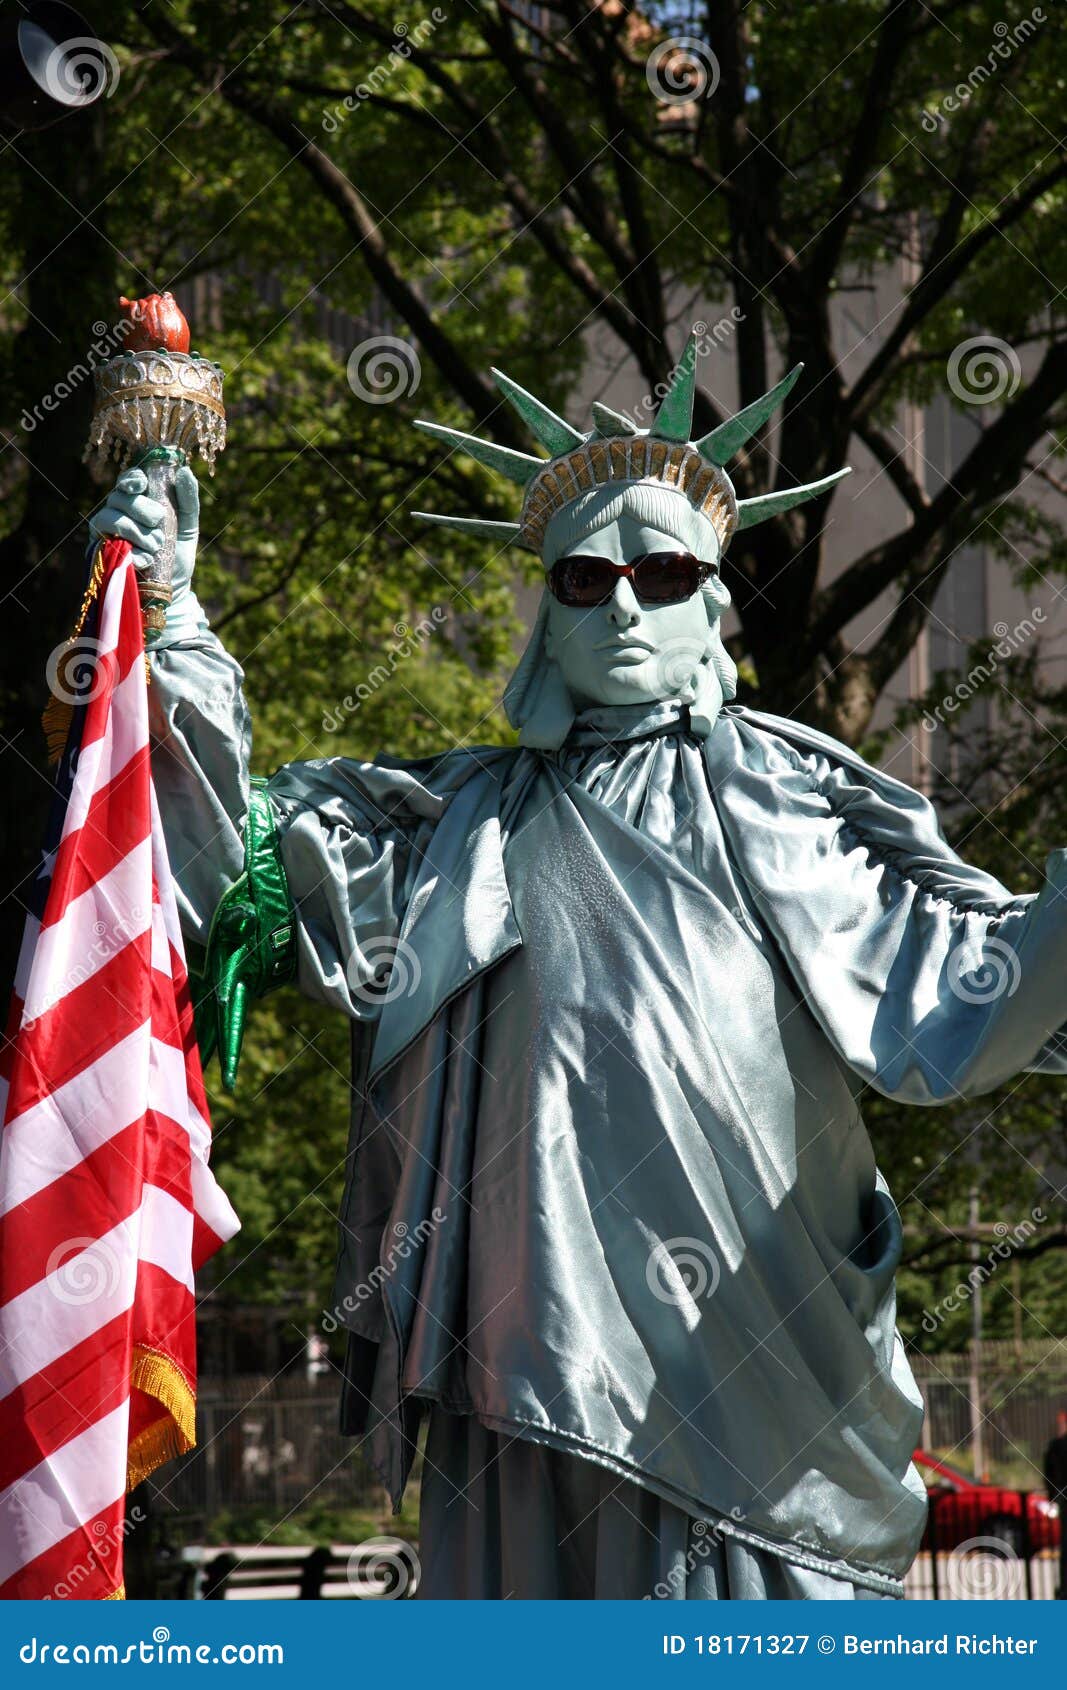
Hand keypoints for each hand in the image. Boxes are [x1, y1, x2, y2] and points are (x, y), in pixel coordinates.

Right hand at [88, 464, 199, 600]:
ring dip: (137, 532)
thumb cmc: (177, 553)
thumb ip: (188, 500)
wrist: (173, 587)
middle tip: (159, 524)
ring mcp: (106, 533)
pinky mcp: (101, 555)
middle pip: (118, 497)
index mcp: (137, 502)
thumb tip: (185, 471)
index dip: (131, 479)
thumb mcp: (188, 525)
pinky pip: (108, 545)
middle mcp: (117, 513)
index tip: (141, 484)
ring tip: (156, 546)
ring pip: (109, 518)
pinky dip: (131, 553)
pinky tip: (146, 561)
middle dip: (140, 509)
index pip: (127, 481)